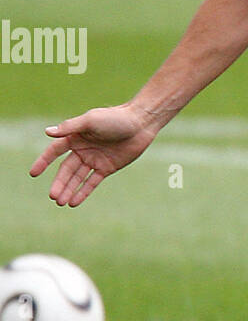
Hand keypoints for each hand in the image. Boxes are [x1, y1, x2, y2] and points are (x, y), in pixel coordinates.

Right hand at [29, 104, 157, 206]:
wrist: (140, 124)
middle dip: (59, 183)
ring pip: (78, 178)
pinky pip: (92, 182)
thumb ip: (70, 127)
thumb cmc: (115, 118)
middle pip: (66, 169)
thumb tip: (47, 132)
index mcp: (75, 136)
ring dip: (69, 190)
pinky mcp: (107, 168)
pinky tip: (74, 202)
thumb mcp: (90, 121)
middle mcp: (83, 149)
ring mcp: (94, 159)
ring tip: (60, 202)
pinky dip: (83, 192)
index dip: (44, 162)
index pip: (55, 151)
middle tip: (52, 196)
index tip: (33, 173)